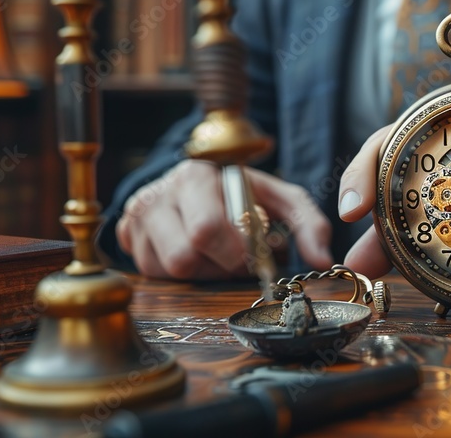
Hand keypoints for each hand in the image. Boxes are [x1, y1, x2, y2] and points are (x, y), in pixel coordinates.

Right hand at [116, 160, 332, 279]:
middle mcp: (158, 195)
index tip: (253, 253)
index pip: (208, 230)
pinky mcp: (126, 237)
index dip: (235, 252)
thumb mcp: (280, 198)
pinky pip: (151, 274)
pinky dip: (178, 274)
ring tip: (216, 254)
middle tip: (235, 257)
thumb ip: (308, 223)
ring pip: (167, 271)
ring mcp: (137, 217)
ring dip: (200, 271)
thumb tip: (323, 260)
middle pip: (183, 257)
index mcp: (195, 177)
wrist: (197, 179)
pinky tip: (196, 254)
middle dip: (217, 266)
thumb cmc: (242, 192)